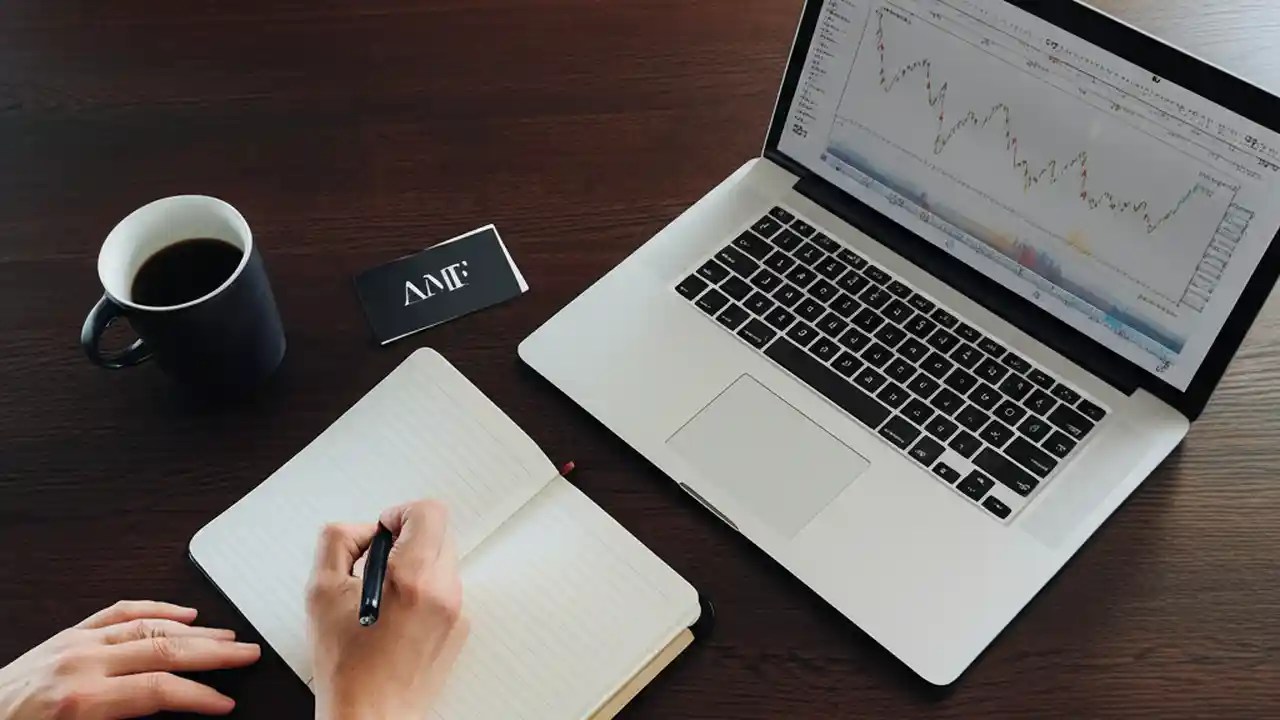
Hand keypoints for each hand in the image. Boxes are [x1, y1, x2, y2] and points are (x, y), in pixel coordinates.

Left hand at [0, 601, 259, 718]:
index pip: (160, 689)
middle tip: (247, 654)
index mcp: (80, 700)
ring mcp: (73, 644)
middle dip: (213, 653)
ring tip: (226, 637)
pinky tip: (182, 613)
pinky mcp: (65, 637)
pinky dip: (156, 609)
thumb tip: (167, 713)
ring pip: (148, 626)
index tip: (225, 702)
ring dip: (194, 630)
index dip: (200, 696)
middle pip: (164, 649)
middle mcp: (80, 663)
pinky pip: (118, 612)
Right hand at [307, 500, 468, 719]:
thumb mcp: (321, 591)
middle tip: (375, 567)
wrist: (371, 715)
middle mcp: (444, 590)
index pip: (429, 511)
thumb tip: (362, 530)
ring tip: (383, 598)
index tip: (381, 532)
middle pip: (437, 533)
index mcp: (413, 576)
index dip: (399, 514)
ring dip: (413, 566)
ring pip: (441, 561)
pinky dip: (423, 591)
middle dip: (405, 540)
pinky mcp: (460, 628)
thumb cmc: (347, 667)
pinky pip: (445, 589)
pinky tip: (396, 617)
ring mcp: (457, 610)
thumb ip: (338, 541)